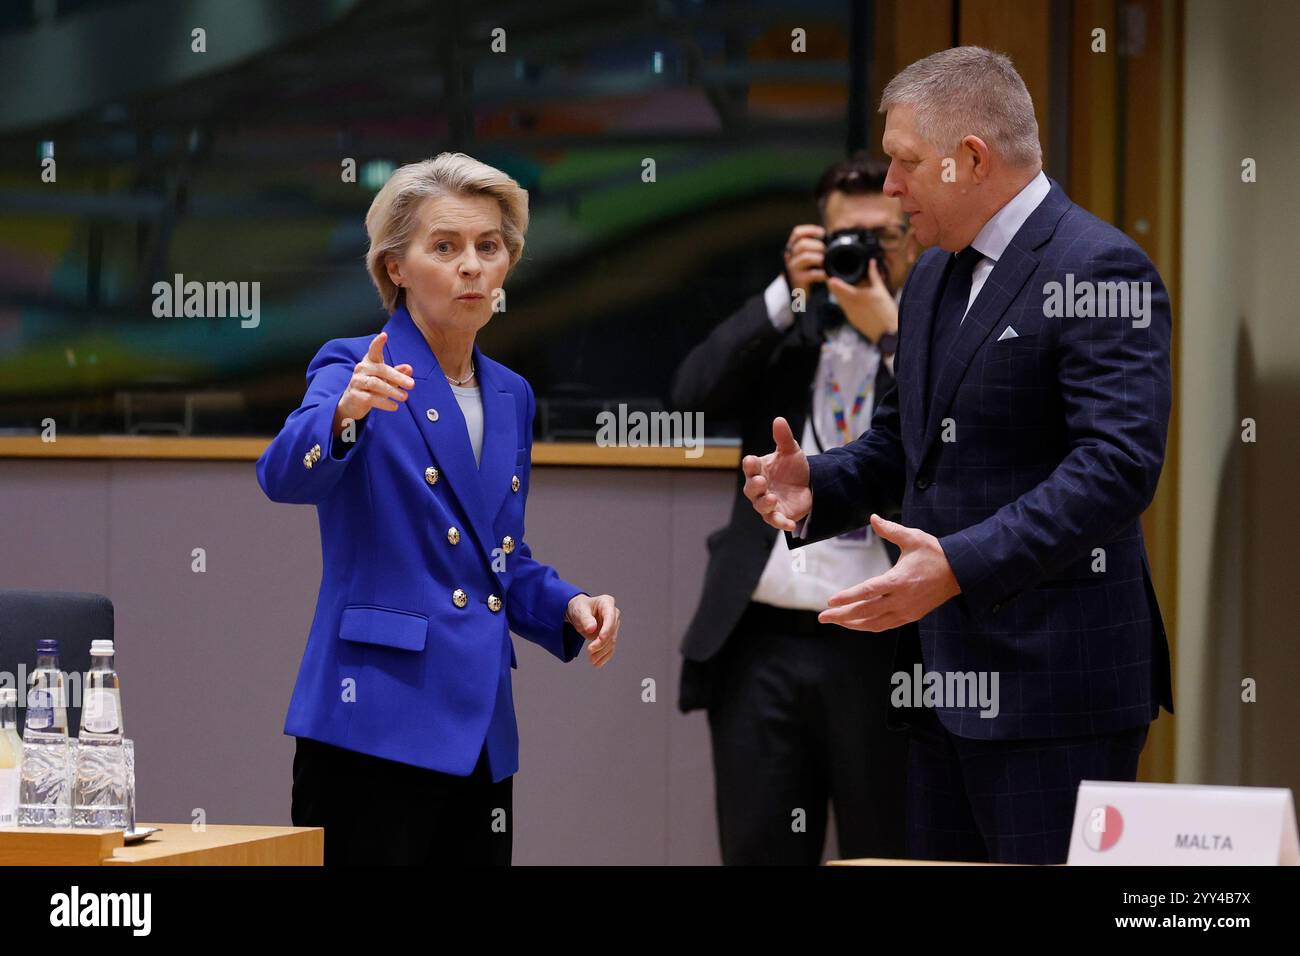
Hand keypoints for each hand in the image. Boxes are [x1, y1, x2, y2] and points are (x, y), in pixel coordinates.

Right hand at [334, 332, 415, 434]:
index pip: (373, 351)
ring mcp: (357, 382)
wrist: (352, 403)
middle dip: (398, 377)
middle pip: (381, 370)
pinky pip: (371, 398)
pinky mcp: (355, 395)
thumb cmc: (371, 388)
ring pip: (375, 383)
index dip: (378, 343)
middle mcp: (362, 369)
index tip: (384, 335)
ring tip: (404, 397)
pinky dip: (384, 402)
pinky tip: (394, 406)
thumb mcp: (386, 380)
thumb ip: (397, 374)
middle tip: (412, 384)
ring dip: (392, 390)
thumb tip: (409, 368)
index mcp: (370, 362)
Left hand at [566, 593, 620, 667]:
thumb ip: (585, 619)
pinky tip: (597, 664)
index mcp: (607, 603)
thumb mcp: (579, 611)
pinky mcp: (610, 636)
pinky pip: (609, 648)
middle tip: (589, 651)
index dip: (607, 628)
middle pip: (611, 631)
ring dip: (602, 652)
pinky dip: (604, 656)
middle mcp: (613, 614)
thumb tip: (592, 628)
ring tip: (592, 660)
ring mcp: (613, 626)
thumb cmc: (579, 608)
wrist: (578, 613)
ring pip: (611, 642)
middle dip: (601, 643)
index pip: (610, 617)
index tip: (601, 638)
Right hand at [742, 417, 810, 531]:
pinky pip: (776, 520)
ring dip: (764, 503)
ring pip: (760, 506)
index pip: (750, 467)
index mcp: (759, 470)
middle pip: (751, 488)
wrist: (810, 485)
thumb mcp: (791, 451)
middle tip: (761, 481)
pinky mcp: (779, 515)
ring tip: (772, 498)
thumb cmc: (793, 468)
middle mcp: (759, 488)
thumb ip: (783, 438)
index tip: (752, 461)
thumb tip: (779, 420)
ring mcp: (768, 502)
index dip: (750, 465)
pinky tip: (790, 524)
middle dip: (754, 485)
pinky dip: (781, 523)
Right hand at [782, 224, 825, 296]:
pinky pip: (811, 274)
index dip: (810, 230)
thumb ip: (816, 246)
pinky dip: (822, 273)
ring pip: (805, 257)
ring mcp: (793, 269)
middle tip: (826, 252)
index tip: (822, 233)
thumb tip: (833, 238)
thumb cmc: (807, 271)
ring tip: (825, 263)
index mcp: (793, 247)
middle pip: (802, 244)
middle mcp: (790, 256)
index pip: (797, 233)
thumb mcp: (809, 256)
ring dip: (819, 258)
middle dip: (818, 246)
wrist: (797, 292)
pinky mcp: (798, 280)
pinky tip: (826, 275)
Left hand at [817, 514, 960, 630]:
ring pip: (875, 623)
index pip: (868, 591)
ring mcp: (907, 611)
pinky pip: (885, 625)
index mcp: (899, 580)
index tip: (830, 601)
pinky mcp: (911, 616)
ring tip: (835, 621)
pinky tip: (856, 623)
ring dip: (853, 624)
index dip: (848, 597)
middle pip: (866, 612)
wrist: (959, 572)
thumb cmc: (935, 553)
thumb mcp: (913, 537)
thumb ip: (890, 530)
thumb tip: (873, 517)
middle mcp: (902, 599)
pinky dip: (869, 626)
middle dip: (842, 616)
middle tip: (823, 617)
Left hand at [828, 258, 897, 344]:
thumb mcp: (881, 290)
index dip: (831, 279)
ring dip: (839, 294)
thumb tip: (871, 262)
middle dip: (834, 285)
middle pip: (835, 293)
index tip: (831, 274)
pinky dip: (845, 302)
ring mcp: (849, 313)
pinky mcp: (851, 320)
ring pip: (839, 301)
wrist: (888, 333)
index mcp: (855, 295)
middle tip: (835, 278)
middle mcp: (848, 305)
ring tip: (843, 287)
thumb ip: (874, 275)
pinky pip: (844, 308)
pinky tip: (852, 299)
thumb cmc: (886, 312)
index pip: (835, 285)